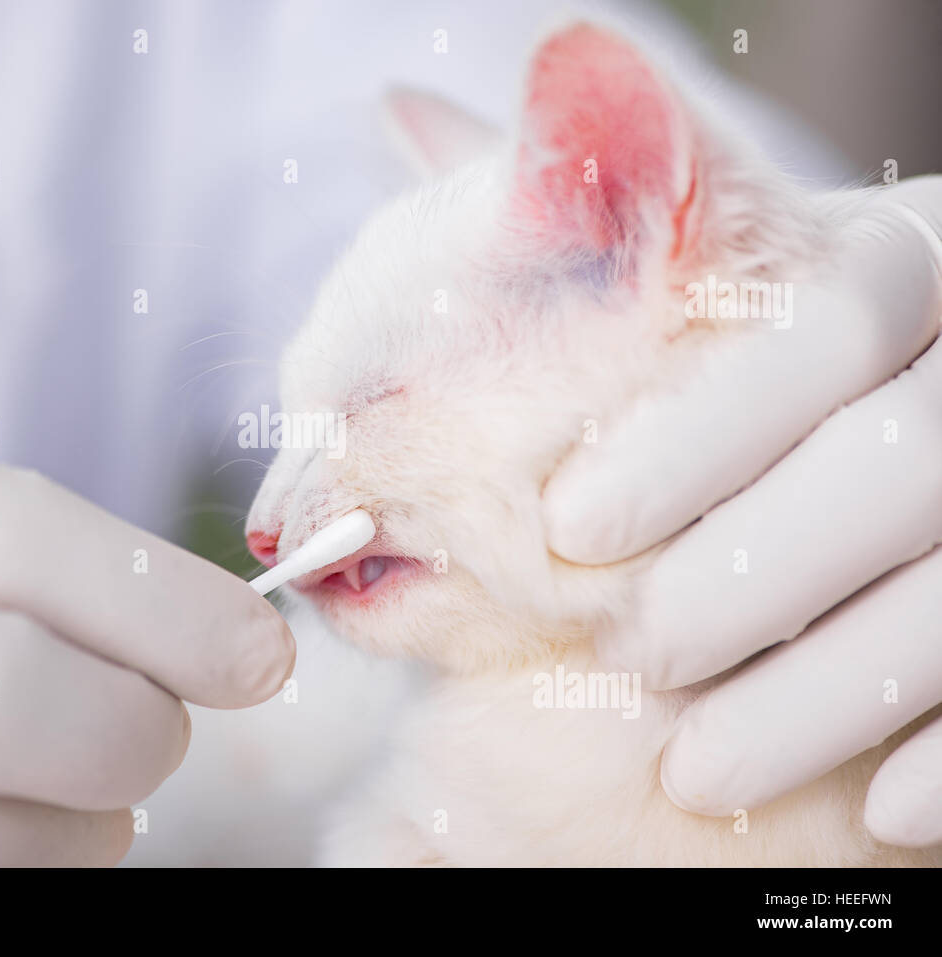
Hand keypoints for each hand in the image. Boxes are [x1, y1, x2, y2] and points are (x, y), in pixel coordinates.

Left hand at [541, 176, 941, 846]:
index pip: (826, 322)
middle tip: (635, 652)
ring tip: (695, 767)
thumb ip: (575, 221)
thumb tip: (394, 110)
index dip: (702, 429)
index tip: (568, 526)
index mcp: (908, 256)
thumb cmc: (768, 364)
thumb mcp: (696, 281)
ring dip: (831, 689)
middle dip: (755, 573)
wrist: (916, 426)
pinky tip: (878, 812)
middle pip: (907, 458)